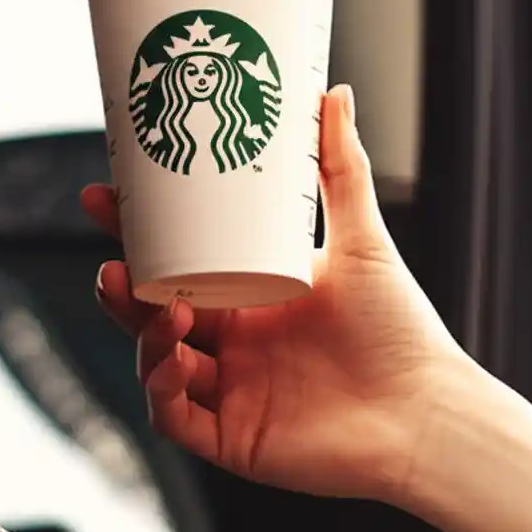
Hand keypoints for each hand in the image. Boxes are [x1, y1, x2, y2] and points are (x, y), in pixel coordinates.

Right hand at [81, 84, 463, 499]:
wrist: (426, 411)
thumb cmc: (400, 329)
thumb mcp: (362, 239)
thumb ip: (342, 168)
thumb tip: (330, 92)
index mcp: (251, 296)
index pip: (178, 261)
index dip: (136, 235)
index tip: (105, 197)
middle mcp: (234, 343)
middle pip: (155, 311)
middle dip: (125, 287)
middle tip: (116, 262)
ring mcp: (230, 392)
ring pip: (156, 361)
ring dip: (144, 333)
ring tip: (163, 309)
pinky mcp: (233, 439)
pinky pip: (175, 418)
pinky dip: (162, 391)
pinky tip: (170, 363)